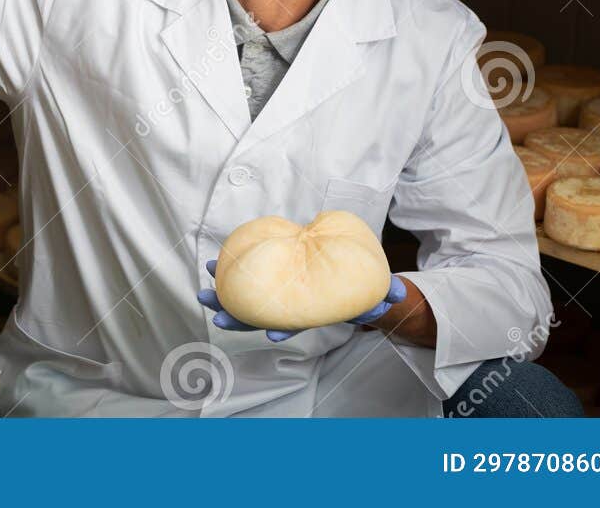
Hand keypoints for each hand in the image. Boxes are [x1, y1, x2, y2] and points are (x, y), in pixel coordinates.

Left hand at [196, 259, 407, 341]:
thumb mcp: (378, 292)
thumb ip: (386, 294)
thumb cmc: (363, 290)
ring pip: (248, 301)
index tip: (270, 335)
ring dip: (224, 297)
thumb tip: (397, 294)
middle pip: (261, 318)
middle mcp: (292, 309)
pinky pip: (249, 277)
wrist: (354, 286)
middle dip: (236, 318)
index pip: (296, 324)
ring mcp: (278, 297)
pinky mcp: (272, 278)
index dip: (283, 330)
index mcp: (313, 311)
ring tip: (202, 291)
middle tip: (213, 315)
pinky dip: (232, 271)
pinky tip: (216, 263)